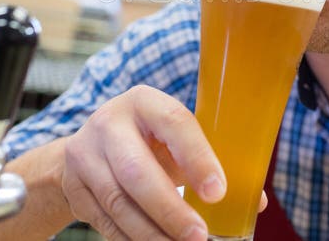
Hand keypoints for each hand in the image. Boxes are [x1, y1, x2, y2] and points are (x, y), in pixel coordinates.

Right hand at [61, 85, 225, 239]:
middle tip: (199, 236)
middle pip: (137, 171)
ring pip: (118, 201)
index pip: (174, 123)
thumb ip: (210, 164)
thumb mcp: (174, 140)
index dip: (198, 158)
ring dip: (152, 232)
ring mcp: (85, 154)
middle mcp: (109, 123)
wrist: (89, 148)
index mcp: (144, 102)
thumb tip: (255, 201)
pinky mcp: (74, 185)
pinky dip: (132, 238)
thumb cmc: (147, 141)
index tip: (218, 193)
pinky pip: (105, 220)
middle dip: (170, 209)